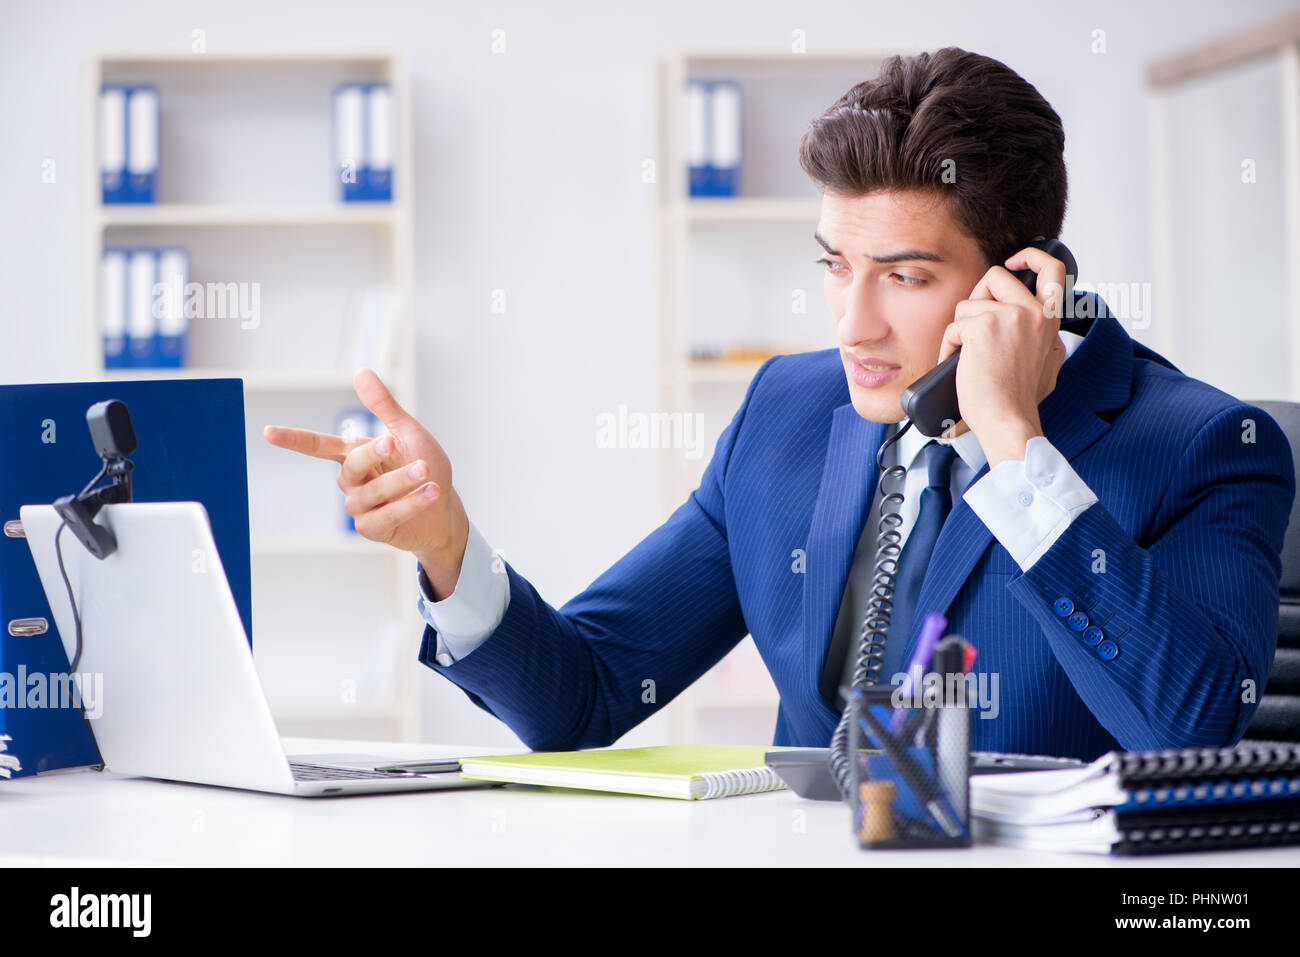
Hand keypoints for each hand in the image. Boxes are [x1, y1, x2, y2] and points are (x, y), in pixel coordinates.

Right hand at [263, 368, 469, 598]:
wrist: (446, 511)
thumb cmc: (426, 468)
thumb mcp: (408, 433)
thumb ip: (384, 407)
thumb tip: (361, 371)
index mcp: (356, 455)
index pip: (319, 446)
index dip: (295, 439)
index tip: (268, 432)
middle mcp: (353, 482)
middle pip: (350, 466)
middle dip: (371, 454)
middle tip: (393, 441)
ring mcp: (360, 508)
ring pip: (371, 493)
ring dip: (401, 480)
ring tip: (426, 471)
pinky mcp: (373, 529)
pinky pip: (386, 516)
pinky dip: (410, 503)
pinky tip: (430, 493)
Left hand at [937, 245, 1068, 466]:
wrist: (1008, 421)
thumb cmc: (1021, 400)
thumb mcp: (1049, 363)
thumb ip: (1047, 339)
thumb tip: (1045, 332)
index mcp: (1050, 319)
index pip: (1053, 269)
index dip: (1031, 256)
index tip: (1014, 260)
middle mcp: (1034, 312)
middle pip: (996, 275)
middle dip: (977, 297)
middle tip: (972, 324)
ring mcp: (1009, 316)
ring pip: (969, 302)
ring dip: (960, 328)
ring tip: (966, 355)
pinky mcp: (982, 327)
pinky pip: (954, 326)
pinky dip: (948, 346)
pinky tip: (956, 364)